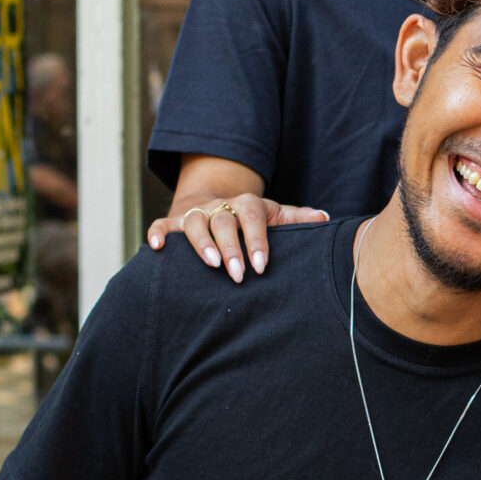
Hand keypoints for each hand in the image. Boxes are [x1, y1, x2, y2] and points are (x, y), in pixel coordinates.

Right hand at [146, 193, 326, 281]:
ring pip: (194, 223)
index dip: (256, 240)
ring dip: (200, 243)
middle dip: (230, 247)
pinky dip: (156, 234)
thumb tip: (324, 219)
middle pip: (222, 220)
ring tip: (211, 264)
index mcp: (247, 204)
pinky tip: (156, 249)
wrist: (221, 207)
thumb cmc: (255, 221)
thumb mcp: (277, 218)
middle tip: (238, 274)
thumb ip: (298, 220)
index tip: (261, 266)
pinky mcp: (174, 223)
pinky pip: (160, 225)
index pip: (252, 217)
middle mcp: (220, 206)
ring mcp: (196, 213)